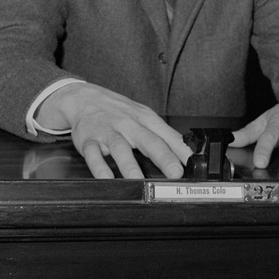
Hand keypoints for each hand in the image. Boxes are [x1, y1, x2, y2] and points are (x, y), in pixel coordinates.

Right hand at [39, 82, 192, 179]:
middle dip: (164, 157)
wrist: (83, 98)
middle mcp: (128, 125)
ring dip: (129, 165)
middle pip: (149, 140)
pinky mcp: (88, 140)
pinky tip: (106, 179)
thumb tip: (187, 154)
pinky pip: (93, 154)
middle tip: (176, 173)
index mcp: (145, 119)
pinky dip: (99, 167)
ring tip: (138, 180)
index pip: (168, 136)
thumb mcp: (143, 116)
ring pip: (120, 148)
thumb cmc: (118, 110)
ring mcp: (108, 132)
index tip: (195, 164)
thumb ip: (163, 135)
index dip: (183, 151)